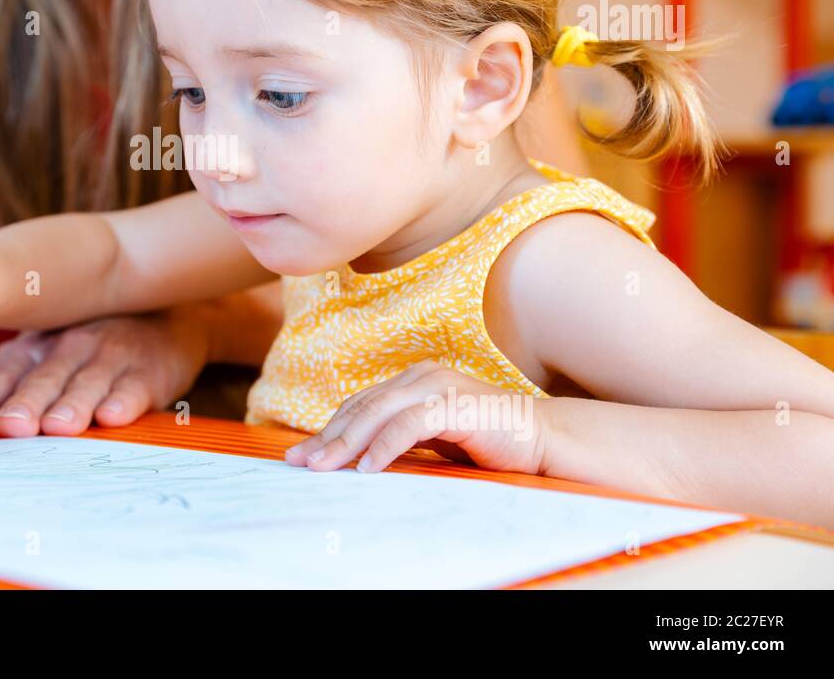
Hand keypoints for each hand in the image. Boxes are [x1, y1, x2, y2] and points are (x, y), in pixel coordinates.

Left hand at [0, 310, 209, 436]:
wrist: (162, 321)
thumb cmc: (87, 345)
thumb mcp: (35, 353)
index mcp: (36, 348)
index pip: (4, 373)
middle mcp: (69, 349)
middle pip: (43, 379)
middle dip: (25, 402)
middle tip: (8, 426)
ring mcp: (110, 358)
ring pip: (87, 383)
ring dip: (72, 404)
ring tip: (57, 426)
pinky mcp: (147, 372)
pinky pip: (134, 387)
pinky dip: (124, 401)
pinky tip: (113, 416)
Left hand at [285, 361, 551, 474]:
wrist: (545, 440)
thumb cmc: (490, 442)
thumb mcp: (436, 439)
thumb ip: (403, 439)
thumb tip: (360, 458)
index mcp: (414, 381)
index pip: (360, 405)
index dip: (330, 429)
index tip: (303, 454)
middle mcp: (421, 376)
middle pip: (361, 408)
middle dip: (328, 436)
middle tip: (300, 461)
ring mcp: (437, 386)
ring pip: (377, 413)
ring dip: (346, 442)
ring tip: (323, 467)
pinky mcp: (453, 404)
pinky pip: (408, 425)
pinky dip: (384, 447)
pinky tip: (366, 468)